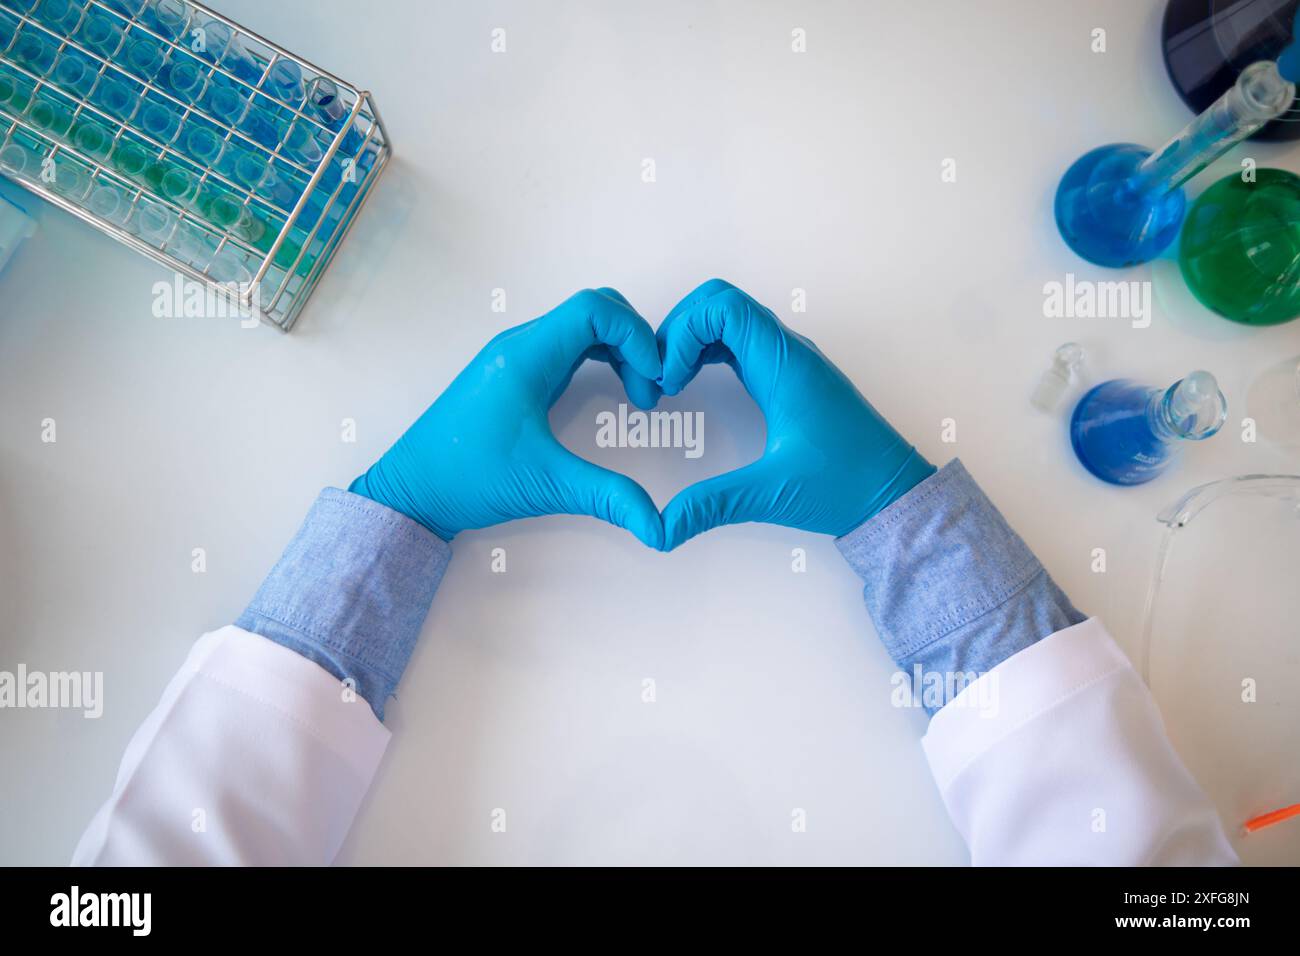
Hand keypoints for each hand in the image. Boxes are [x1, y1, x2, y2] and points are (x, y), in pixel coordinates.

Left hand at [350, 288, 665, 548]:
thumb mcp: (545, 486)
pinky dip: (599, 358)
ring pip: (581, 327)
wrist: (412, 491)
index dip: (637, 335)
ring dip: (619, 350)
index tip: (654, 376)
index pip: (595, 310)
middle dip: (634, 341)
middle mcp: (519, 346)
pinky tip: (610, 391)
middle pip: (594, 310)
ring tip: (636, 395)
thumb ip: (607, 497)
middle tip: (649, 389)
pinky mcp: (514, 373)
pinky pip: (567, 346)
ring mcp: (515, 356)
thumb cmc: (464, 479)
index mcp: (525, 357)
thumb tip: (657, 525)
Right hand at [656, 279, 934, 550]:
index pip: (722, 307)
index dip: (683, 333)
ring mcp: (788, 361)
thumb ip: (712, 505)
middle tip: (661, 377)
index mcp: (785, 365)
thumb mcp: (773, 495)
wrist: (892, 494)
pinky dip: (707, 353)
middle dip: (678, 330)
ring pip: (728, 320)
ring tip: (671, 384)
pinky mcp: (787, 377)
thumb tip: (661, 528)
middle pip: (719, 302)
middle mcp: (787, 352)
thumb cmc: (848, 485)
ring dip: (690, 341)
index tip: (670, 379)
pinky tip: (694, 386)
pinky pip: (739, 343)